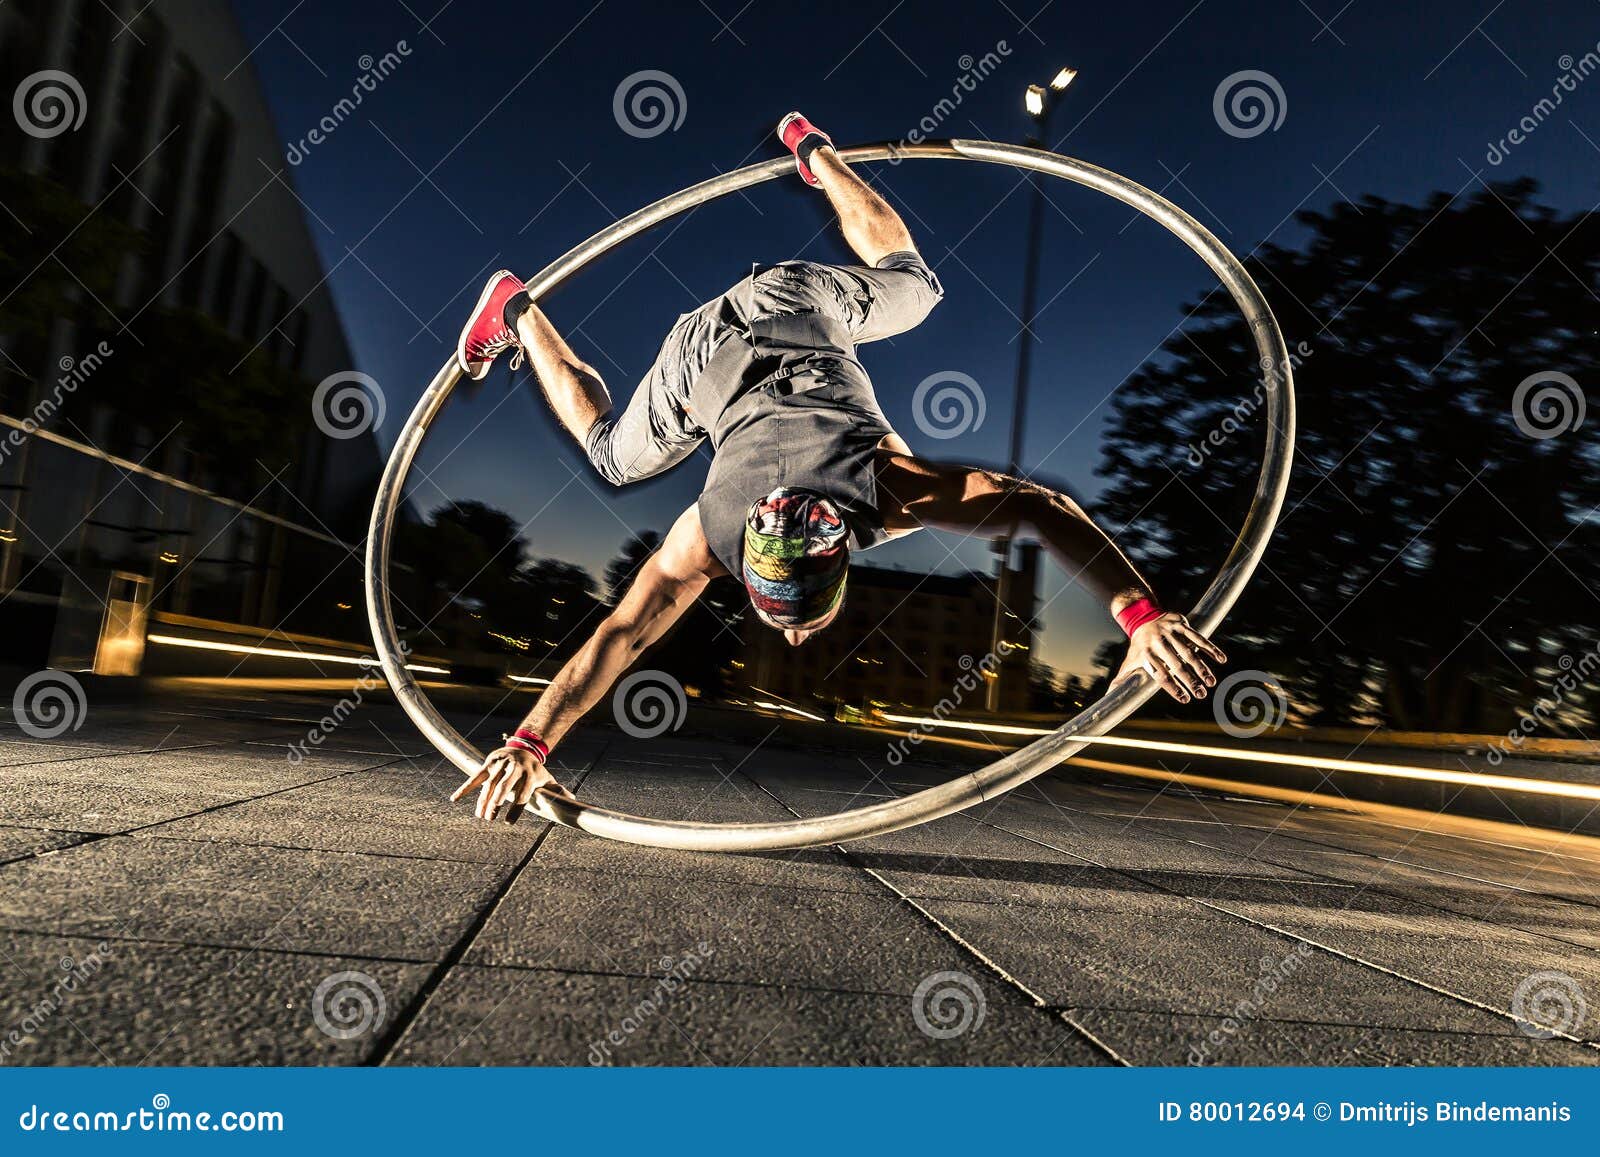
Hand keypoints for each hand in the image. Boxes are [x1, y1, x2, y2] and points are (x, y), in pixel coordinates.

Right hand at [450, 745, 573, 823]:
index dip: (516, 808)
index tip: (508, 823)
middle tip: (491, 818)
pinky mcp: (488, 762)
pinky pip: (475, 776)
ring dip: (483, 799)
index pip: (523, 793)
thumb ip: (557, 791)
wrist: (523, 747)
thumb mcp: (547, 778)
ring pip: (490, 783)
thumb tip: (573, 801)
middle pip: (505, 786)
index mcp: (530, 774)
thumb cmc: (535, 770)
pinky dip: (465, 787)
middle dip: (497, 802)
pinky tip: (454, 799)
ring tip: (480, 815)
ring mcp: (501, 763)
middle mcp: (515, 767)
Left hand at [1116, 613, 1226, 703]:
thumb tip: (1108, 696)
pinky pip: (1198, 637)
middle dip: (1190, 681)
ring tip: (1211, 683)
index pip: (1160, 674)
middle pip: (1176, 665)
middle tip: (1201, 695)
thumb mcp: (1129, 661)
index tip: (1184, 700)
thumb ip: (1122, 679)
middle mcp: (1158, 644)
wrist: (1143, 617)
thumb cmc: (1139, 646)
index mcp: (1146, 655)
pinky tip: (1221, 660)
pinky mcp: (1181, 625)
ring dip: (1202, 668)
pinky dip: (1210, 648)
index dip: (1172, 687)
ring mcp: (1170, 633)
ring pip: (1189, 652)